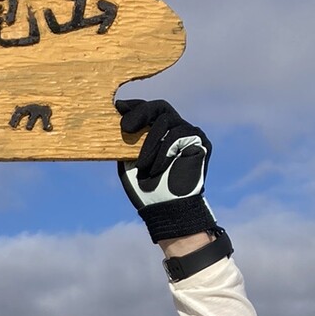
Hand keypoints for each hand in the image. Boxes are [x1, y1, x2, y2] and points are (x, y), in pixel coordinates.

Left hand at [116, 99, 215, 244]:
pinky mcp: (200, 141)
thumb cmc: (144, 187)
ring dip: (150, 143)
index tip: (118, 107)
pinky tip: (156, 167)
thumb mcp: (128, 160)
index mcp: (158, 131)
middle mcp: (175, 128)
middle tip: (125, 126)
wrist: (165, 209)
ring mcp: (189, 133)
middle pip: (159, 107)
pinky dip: (164, 150)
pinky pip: (179, 135)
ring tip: (142, 165)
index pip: (148, 110)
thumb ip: (124, 140)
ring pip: (166, 121)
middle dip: (140, 113)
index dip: (134, 106)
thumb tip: (114, 118)